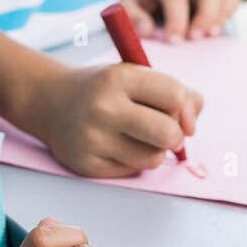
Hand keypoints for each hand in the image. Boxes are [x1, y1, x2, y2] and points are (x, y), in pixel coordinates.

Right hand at [39, 61, 202, 176]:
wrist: (50, 102)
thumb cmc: (102, 88)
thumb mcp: (133, 75)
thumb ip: (171, 90)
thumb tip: (196, 114)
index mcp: (119, 77)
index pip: (174, 95)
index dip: (187, 108)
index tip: (184, 115)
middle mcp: (104, 108)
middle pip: (167, 133)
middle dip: (176, 135)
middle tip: (167, 131)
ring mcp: (93, 139)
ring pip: (153, 158)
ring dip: (156, 151)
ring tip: (140, 137)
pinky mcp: (87, 165)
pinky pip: (132, 171)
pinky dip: (134, 161)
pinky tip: (118, 146)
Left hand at [122, 0, 240, 41]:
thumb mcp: (126, 3)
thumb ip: (132, 16)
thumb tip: (147, 31)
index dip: (176, 19)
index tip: (173, 41)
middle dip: (207, 14)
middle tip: (195, 38)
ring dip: (223, 13)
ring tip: (210, 35)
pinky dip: (229, 11)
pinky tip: (215, 29)